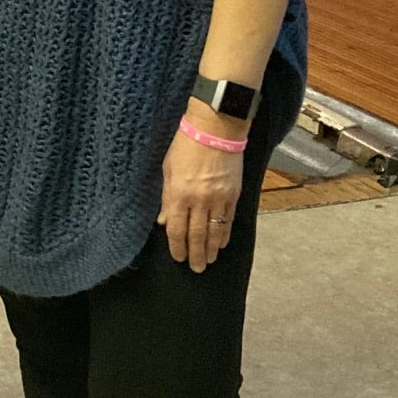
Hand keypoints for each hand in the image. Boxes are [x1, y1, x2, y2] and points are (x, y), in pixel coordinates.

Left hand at [157, 103, 245, 272]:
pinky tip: (221, 243)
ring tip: (209, 260)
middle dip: (196, 255)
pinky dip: (225, 234)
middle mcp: (199, 200)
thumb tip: (164, 221)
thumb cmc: (185, 145)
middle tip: (197, 268)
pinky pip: (229, 220)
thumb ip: (166, 198)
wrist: (215, 129)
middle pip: (197, 235)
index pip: (177, 229)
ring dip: (211, 249)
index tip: (178, 257)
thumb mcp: (167, 169)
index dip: (177, 247)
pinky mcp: (233, 194)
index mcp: (179, 194)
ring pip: (215, 231)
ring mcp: (218, 198)